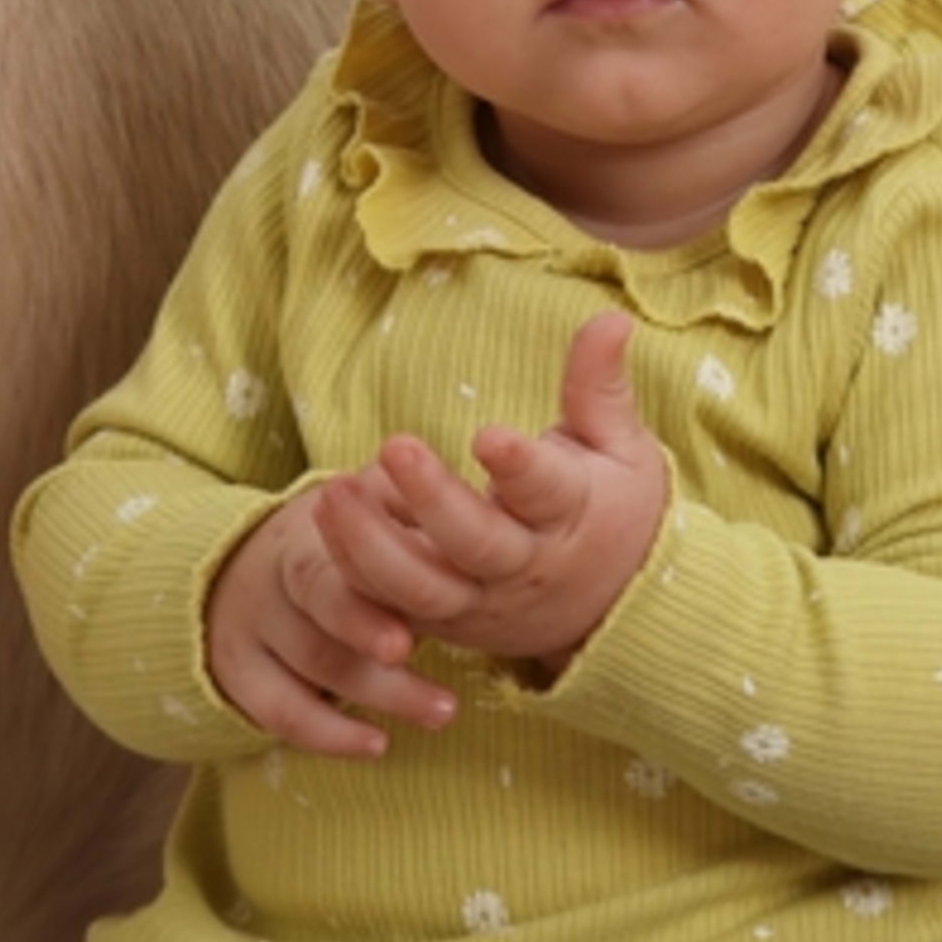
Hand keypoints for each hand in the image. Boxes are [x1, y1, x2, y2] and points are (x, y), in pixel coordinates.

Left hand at [206, 317, 668, 751]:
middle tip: (393, 444)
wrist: (612, 607)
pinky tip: (322, 520)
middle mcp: (524, 566)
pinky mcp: (444, 623)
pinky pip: (390, 606)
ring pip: (420, 589)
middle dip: (431, 500)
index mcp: (572, 514)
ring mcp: (480, 602)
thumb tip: (612, 319)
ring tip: (330, 491)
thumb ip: (599, 387)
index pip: (546, 491)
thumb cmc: (610, 507)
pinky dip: (353, 572)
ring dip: (369, 545)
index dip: (520, 466)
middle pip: (475, 544)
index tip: (488, 435)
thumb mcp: (620, 446)